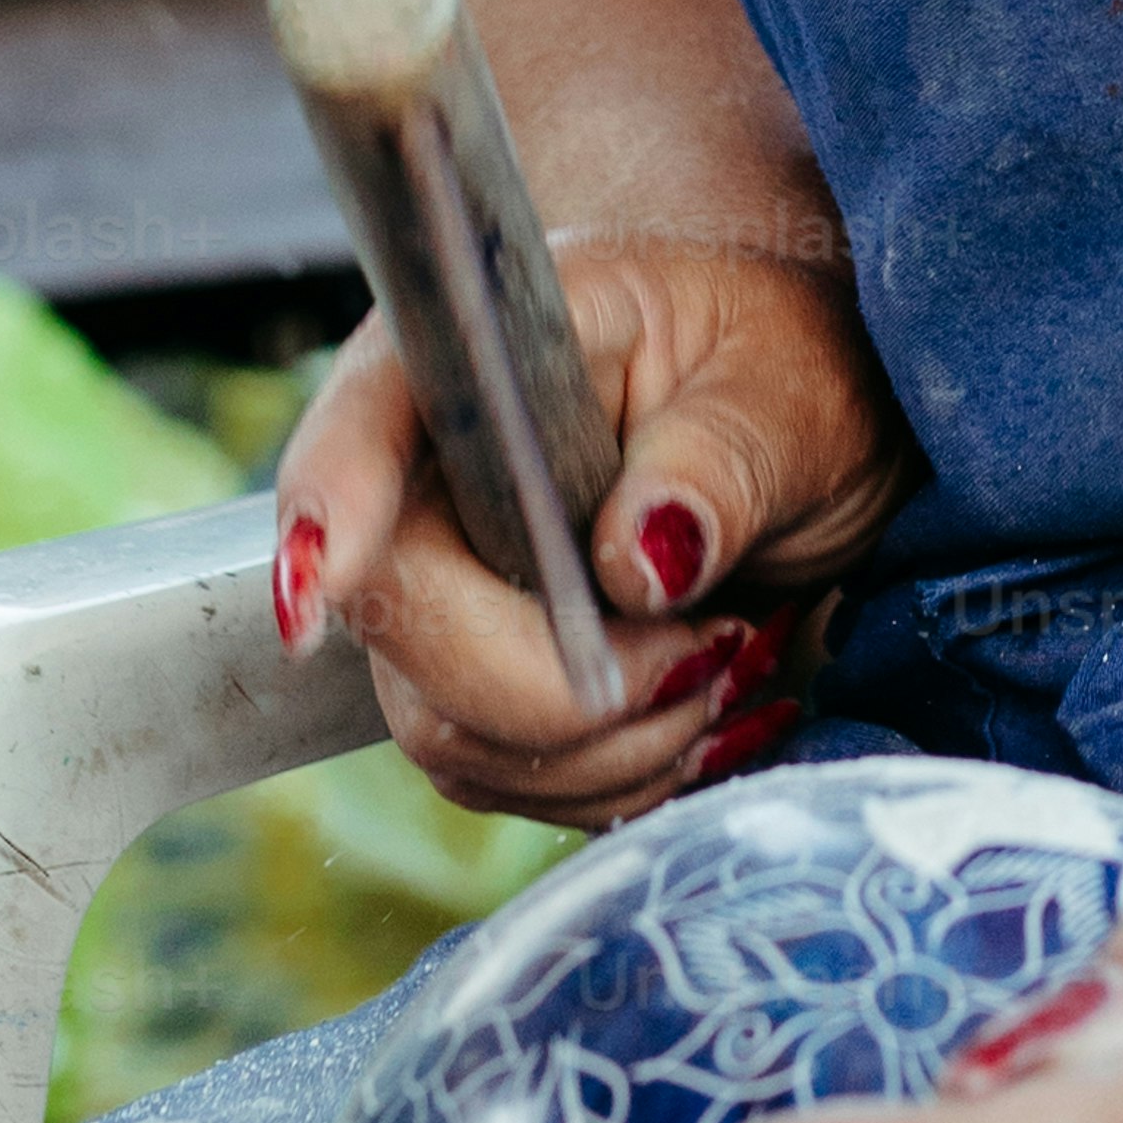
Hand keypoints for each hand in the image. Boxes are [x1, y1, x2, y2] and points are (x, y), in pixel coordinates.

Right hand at [274, 231, 912, 827]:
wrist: (789, 420)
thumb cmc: (785, 367)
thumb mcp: (793, 388)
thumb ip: (723, 457)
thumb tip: (638, 562)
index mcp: (501, 347)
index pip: (376, 406)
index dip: (333, 491)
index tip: (329, 576)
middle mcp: (437, 466)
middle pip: (398, 613)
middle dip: (553, 681)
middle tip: (714, 648)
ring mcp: (441, 584)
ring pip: (450, 726)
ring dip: (609, 739)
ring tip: (731, 658)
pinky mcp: (473, 681)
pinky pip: (505, 775)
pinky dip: (617, 771)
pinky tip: (703, 703)